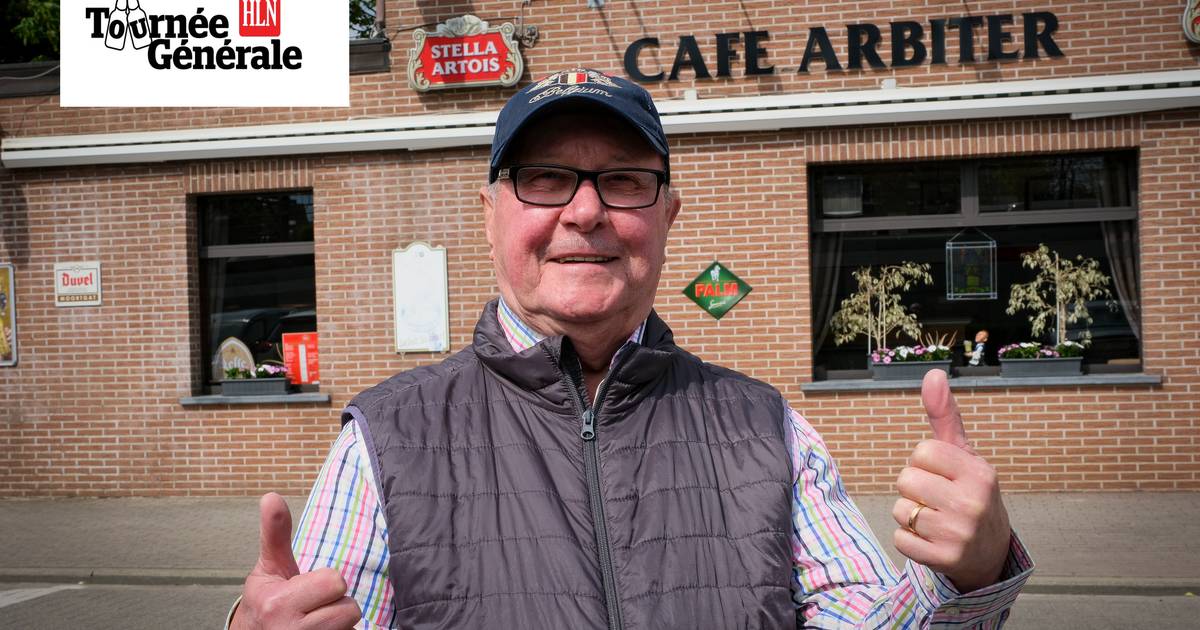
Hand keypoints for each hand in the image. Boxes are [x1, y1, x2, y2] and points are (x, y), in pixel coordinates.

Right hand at [231, 493, 360, 629]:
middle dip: (336, 603)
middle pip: (350, 608)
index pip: (335, 582)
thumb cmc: (267, 601)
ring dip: (339, 622)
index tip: (306, 588)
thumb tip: (271, 497)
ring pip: (351, 626)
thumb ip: (275, 533)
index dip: (326, 582)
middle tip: (314, 606)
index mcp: (278, 604)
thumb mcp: (269, 567)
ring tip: (316, 621)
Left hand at [892, 370, 1011, 592]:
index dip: (924, 461)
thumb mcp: (964, 454)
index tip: (942, 474)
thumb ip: (945, 415)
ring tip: (936, 518)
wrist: (990, 552)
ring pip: (900, 510)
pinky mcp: (944, 560)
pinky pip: (900, 539)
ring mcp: (959, 534)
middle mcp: (973, 503)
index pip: (922, 451)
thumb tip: (932, 373)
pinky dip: (909, 540)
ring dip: (910, 514)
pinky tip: (932, 540)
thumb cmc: (969, 492)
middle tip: (938, 499)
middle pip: (906, 480)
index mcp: (980, 473)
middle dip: (914, 488)